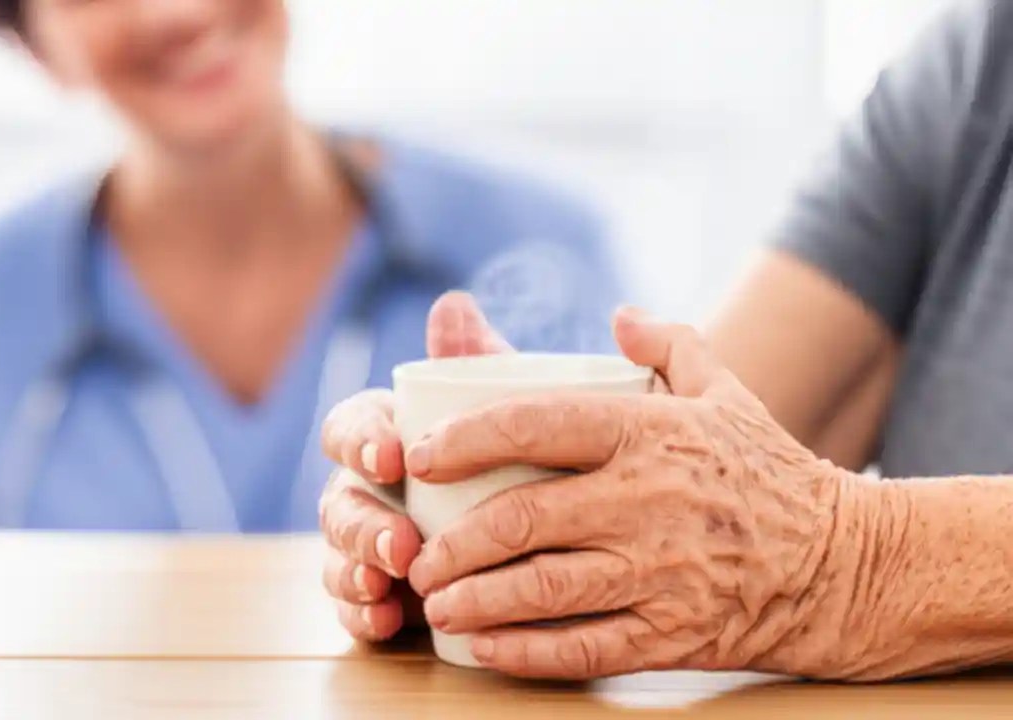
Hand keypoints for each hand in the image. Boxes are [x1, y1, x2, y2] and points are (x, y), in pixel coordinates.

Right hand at [319, 292, 512, 640]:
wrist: (551, 526)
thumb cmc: (520, 454)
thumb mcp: (510, 407)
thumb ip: (476, 360)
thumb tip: (453, 304)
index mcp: (387, 434)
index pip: (351, 427)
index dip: (361, 440)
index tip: (392, 456)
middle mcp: (367, 488)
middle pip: (338, 499)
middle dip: (360, 523)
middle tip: (400, 543)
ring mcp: (368, 543)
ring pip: (337, 554)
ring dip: (353, 570)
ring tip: (384, 586)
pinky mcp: (380, 593)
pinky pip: (354, 606)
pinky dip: (362, 614)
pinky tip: (385, 620)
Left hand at [406, 308, 863, 678]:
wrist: (846, 561)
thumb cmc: (769, 470)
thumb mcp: (726, 392)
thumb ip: (670, 344)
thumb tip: (620, 314)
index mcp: (649, 434)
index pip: (536, 424)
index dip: (467, 437)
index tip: (420, 454)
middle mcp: (647, 500)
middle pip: (524, 517)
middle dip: (456, 540)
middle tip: (418, 551)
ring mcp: (661, 571)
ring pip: (544, 587)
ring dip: (476, 599)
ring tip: (435, 602)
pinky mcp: (674, 632)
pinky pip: (585, 648)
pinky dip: (527, 652)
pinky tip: (485, 648)